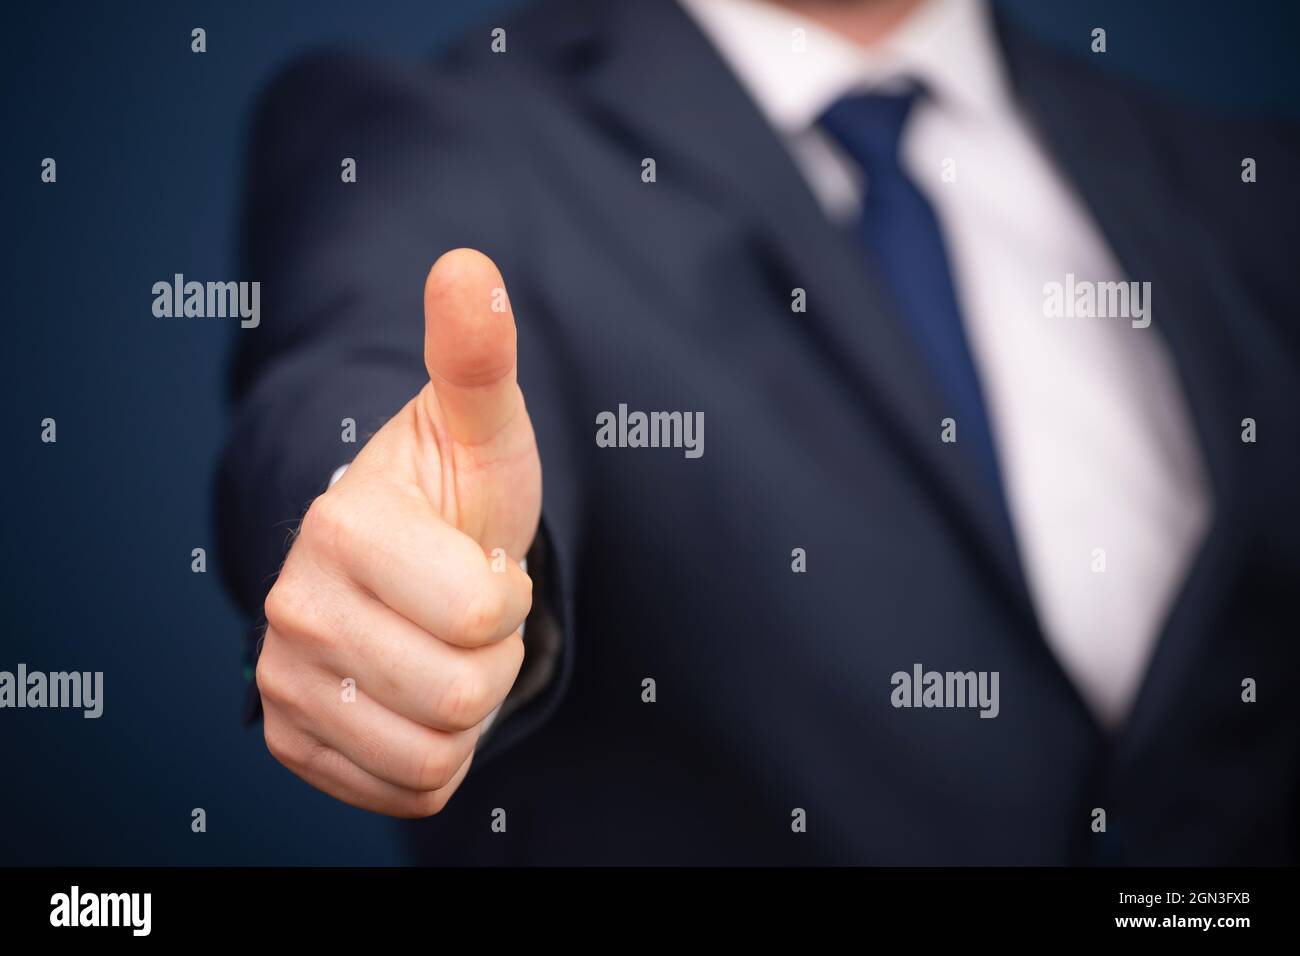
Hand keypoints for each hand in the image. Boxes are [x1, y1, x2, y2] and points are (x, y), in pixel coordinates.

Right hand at [256, 249, 542, 816]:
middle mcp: (292, 608)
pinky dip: (436, 756)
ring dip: (466, 710)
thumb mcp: (482, 428)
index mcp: (341, 526)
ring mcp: (283, 680)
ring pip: (430, 753)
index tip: (483, 563)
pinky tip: (420, 697)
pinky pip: (403, 791)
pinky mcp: (292, 739)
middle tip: (466, 614)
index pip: (478, 614)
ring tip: (445, 650)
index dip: (507, 595)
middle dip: (490, 656)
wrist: (409, 559)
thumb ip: (476, 357)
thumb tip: (468, 267)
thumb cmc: (458, 494)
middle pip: (457, 695)